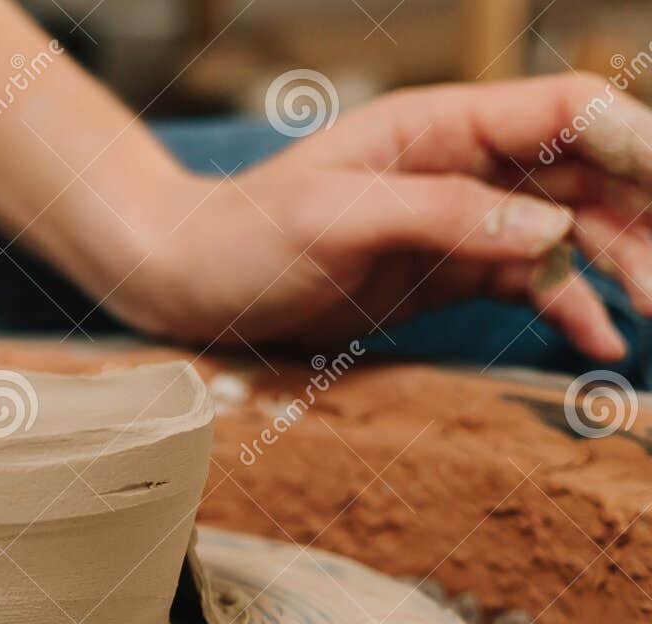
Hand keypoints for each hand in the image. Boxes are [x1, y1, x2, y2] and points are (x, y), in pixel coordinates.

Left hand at [110, 74, 651, 360]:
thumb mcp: (336, 219)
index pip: (565, 111)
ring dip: (616, 264)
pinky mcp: (445, 274)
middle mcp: (463, 164)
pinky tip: (597, 340)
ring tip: (646, 310)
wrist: (190, 284)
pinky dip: (567, 306)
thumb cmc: (246, 235)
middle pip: (585, 174)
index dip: (632, 140)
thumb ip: (443, 216)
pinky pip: (527, 284)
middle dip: (639, 216)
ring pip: (567, 232)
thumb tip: (547, 232)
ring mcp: (460, 221)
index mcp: (440, 124)